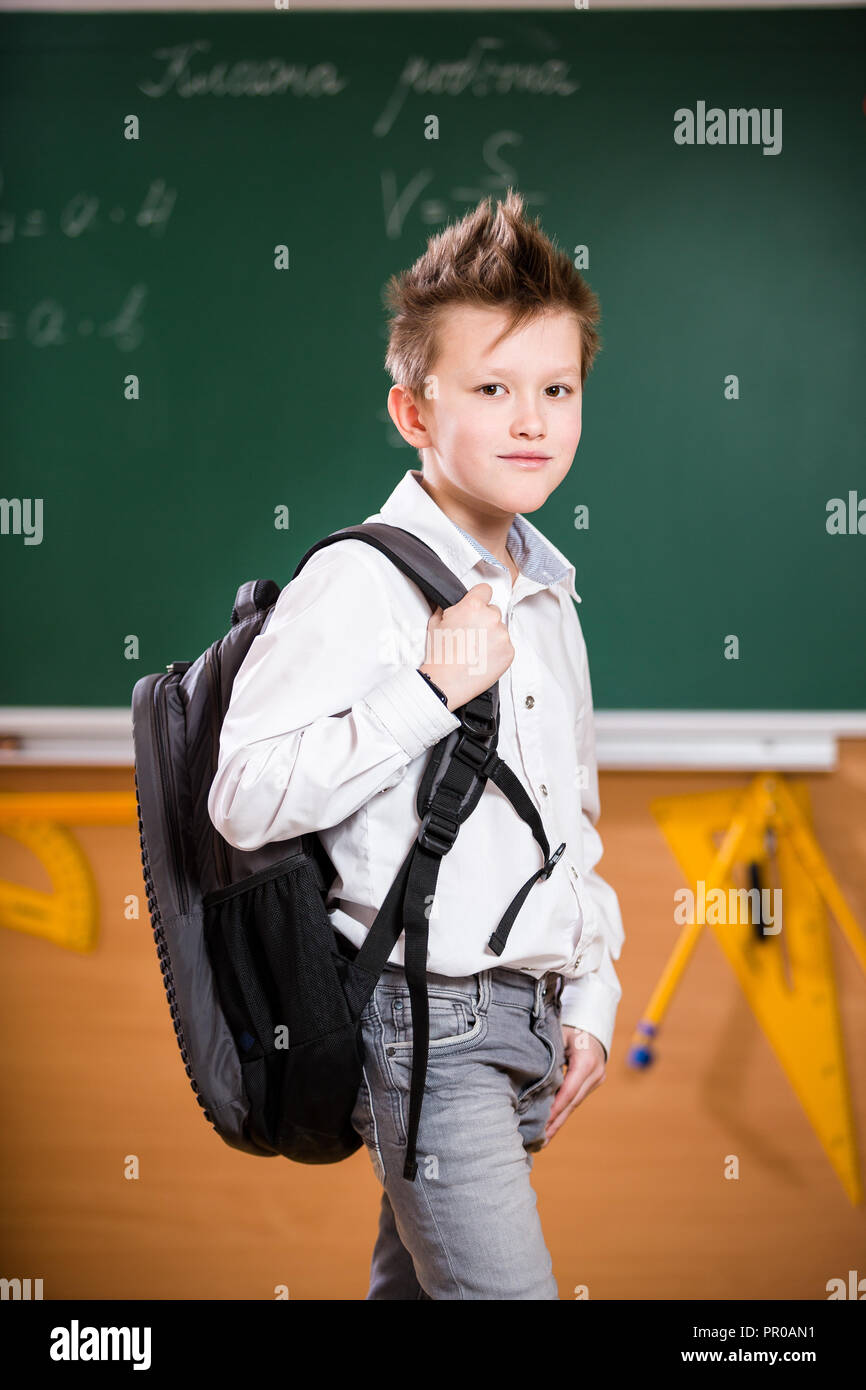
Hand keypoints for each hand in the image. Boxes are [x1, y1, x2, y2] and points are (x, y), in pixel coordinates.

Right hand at [420, 583, 513, 710]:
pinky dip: (497, 650)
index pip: (485, 589)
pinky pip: (506, 645)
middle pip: (494, 611)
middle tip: (471, 634)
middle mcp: (491, 618)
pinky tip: (482, 658)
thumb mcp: (435, 622)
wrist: (446, 682)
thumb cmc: (439, 655)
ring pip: (500, 629)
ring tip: (475, 650)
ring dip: (491, 635)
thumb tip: (452, 603)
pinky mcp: (509, 652)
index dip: (479, 598)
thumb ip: (448, 608)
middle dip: (484, 619)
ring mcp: (502, 636)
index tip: (477, 606)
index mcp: (473, 606)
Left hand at [542, 1026, 605, 1143]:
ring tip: (543, 1140)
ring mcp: (597, 1079)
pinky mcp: (593, 1083)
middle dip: (556, 1122)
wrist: (592, 1023)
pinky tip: (551, 1125)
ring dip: (559, 1121)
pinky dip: (563, 1111)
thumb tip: (529, 1074)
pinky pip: (576, 1100)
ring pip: (575, 1104)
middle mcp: (595, 1073)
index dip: (555, 1108)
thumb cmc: (570, 1027)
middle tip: (540, 1141)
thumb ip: (549, 1054)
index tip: (542, 1124)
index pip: (569, 1090)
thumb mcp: (558, 1035)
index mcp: (586, 1061)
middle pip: (573, 1102)